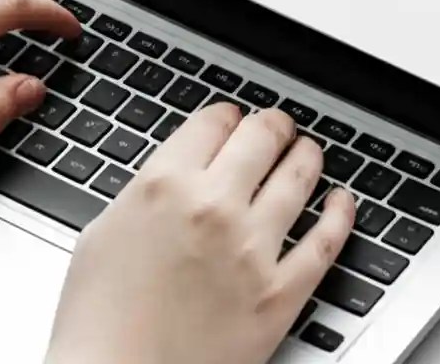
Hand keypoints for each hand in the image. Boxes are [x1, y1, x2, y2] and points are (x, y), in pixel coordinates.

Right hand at [47, 104, 355, 363]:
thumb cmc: (98, 323)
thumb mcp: (102, 234)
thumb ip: (146, 193)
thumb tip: (174, 175)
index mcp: (163, 185)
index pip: (214, 122)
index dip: (227, 116)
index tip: (233, 120)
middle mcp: (213, 207)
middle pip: (262, 138)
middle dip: (272, 126)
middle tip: (276, 128)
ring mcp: (252, 248)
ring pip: (299, 177)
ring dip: (307, 156)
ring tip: (308, 152)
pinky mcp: (280, 292)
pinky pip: (325, 241)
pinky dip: (340, 214)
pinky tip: (341, 202)